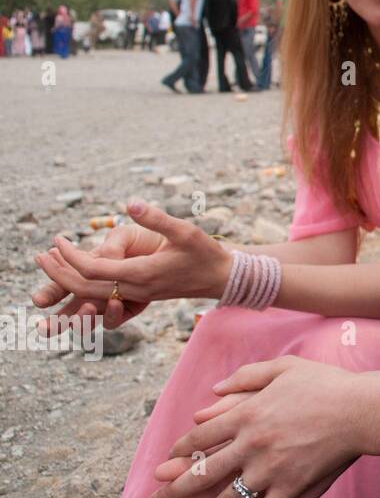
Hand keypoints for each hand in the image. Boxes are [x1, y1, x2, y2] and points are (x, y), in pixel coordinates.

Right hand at [32, 217, 165, 333]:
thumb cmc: (147, 237)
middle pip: (72, 308)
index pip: (64, 282)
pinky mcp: (134, 304)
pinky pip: (118, 317)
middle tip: (41, 329)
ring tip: (82, 313)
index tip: (38, 299)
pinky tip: (114, 303)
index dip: (51, 290)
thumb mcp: (126, 236)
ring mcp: (115, 297)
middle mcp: (98, 286)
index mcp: (90, 268)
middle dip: (56, 321)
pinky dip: (113, 314)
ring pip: (91, 318)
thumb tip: (106, 257)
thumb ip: (113, 246)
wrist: (177, 243)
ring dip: (82, 320)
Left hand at [36, 199, 231, 311]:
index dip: (70, 257)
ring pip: (91, 295)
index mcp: (141, 274)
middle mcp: (135, 288)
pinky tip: (78, 272)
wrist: (222, 279)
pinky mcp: (139, 294)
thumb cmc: (205, 254)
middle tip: (40, 255)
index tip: (56, 240)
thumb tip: (131, 202)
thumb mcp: (185, 231)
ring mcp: (136, 294)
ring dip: (68, 281)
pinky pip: (103, 295)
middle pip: (84, 288)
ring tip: (52, 262)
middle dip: (58, 274)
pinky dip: (84, 285)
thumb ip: (157, 218)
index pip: (93, 270)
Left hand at [148, 356, 368, 497]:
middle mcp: (252, 445)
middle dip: (174, 489)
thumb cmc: (327, 384)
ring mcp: (271, 470)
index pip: (199, 437)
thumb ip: (245, 376)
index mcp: (247, 414)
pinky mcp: (292, 488)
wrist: (362, 409)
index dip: (178, 450)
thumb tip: (213, 390)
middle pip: (202, 473)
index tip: (167, 460)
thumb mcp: (284, 367)